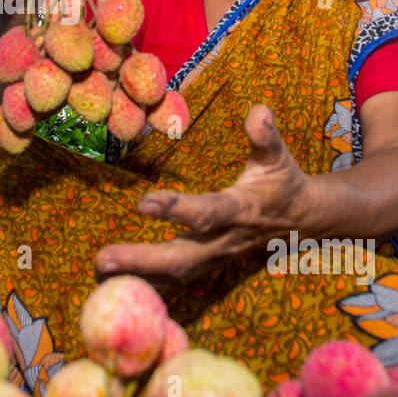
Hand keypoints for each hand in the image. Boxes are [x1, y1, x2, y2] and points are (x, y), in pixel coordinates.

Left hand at [94, 104, 311, 292]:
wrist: (300, 220)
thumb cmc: (281, 182)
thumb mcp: (277, 157)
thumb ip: (266, 136)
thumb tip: (258, 110)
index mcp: (240, 210)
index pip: (207, 212)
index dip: (177, 210)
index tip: (142, 204)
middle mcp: (223, 240)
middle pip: (181, 257)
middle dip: (142, 260)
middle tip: (103, 259)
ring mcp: (214, 258)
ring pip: (173, 275)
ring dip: (136, 277)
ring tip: (97, 275)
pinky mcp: (205, 265)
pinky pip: (173, 281)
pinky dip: (144, 286)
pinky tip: (111, 286)